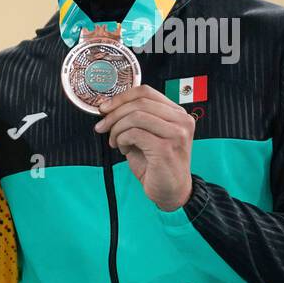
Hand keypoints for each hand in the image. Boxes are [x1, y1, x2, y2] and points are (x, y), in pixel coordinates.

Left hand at [94, 84, 194, 210]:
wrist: (170, 191)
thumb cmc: (156, 164)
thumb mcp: (145, 135)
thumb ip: (134, 119)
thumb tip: (108, 108)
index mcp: (176, 113)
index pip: (146, 91)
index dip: (121, 97)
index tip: (104, 108)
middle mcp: (181, 120)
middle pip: (139, 102)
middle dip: (114, 114)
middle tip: (102, 127)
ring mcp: (176, 133)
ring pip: (135, 116)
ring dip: (117, 129)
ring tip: (115, 142)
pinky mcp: (165, 148)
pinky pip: (134, 133)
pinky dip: (122, 139)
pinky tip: (123, 149)